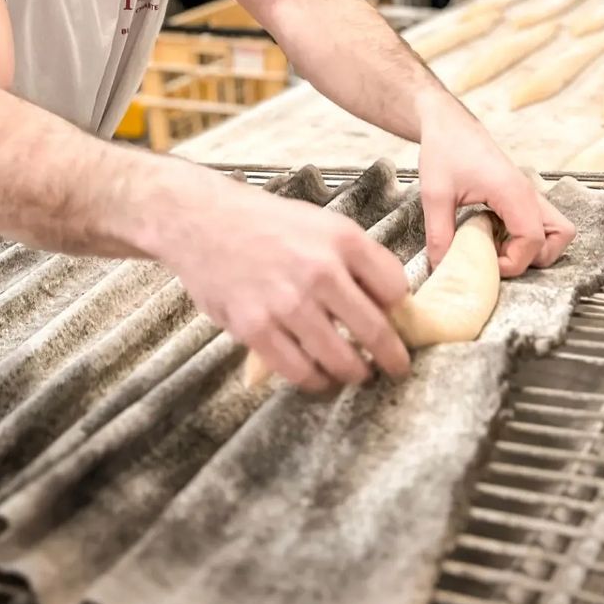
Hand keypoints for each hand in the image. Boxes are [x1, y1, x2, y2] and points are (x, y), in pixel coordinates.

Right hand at [159, 175, 411, 393]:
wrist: (204, 221)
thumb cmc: (267, 223)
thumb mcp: (321, 224)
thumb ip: (355, 258)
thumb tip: (389, 302)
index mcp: (343, 240)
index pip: (395, 289)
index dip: (399, 310)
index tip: (398, 322)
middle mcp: (320, 271)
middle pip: (376, 331)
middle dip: (391, 358)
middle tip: (396, 368)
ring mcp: (288, 302)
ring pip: (341, 360)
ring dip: (354, 374)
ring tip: (357, 374)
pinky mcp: (256, 328)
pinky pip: (299, 371)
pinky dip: (315, 381)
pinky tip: (319, 377)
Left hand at [417, 97, 575, 276]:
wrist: (448, 124)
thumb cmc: (444, 150)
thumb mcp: (434, 195)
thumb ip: (440, 235)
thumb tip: (443, 269)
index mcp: (513, 192)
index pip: (534, 240)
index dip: (513, 263)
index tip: (485, 264)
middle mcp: (529, 193)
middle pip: (560, 236)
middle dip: (533, 258)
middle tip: (499, 258)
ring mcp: (529, 193)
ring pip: (557, 229)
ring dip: (537, 248)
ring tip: (500, 248)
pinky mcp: (522, 194)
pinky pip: (541, 222)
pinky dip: (527, 237)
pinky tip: (495, 235)